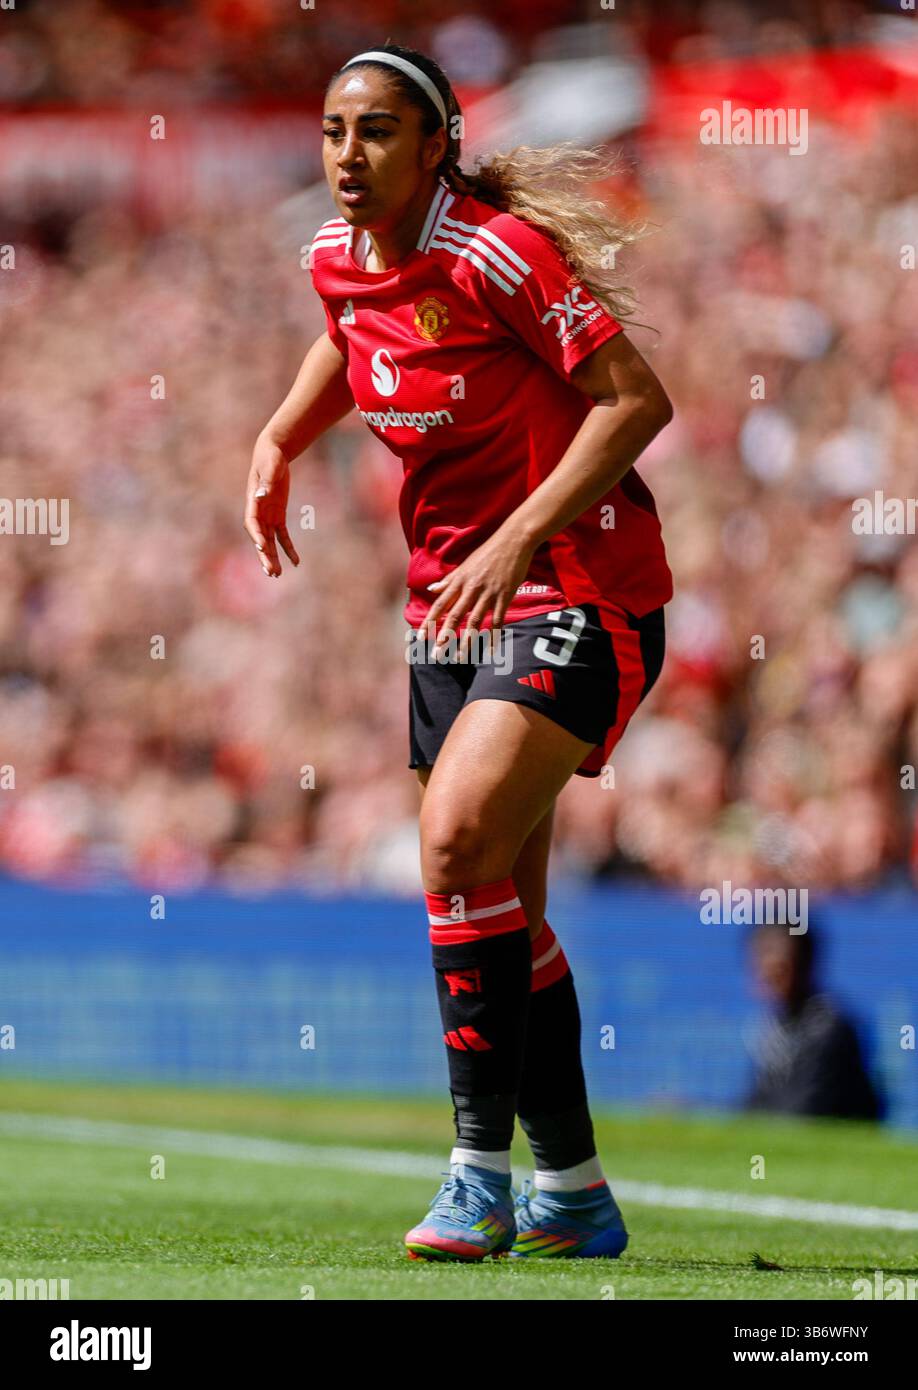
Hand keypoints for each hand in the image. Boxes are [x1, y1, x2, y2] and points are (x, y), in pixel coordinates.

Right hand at [244, 443, 298, 576]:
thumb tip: (261, 495)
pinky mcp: (278, 516)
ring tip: (277, 575)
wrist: (273, 454)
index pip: (252, 523)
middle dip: (265, 556)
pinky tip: (296, 562)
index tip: (262, 548)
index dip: (256, 536)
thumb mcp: (270, 466)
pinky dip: (288, 548)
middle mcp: (258, 513)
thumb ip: (266, 481)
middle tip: (271, 573)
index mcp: (253, 502)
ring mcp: (268, 516)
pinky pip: (283, 536)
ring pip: (270, 542)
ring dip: (273, 557)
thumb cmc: (270, 458)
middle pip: (260, 538)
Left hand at [422, 528, 535, 646]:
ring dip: (466, 641)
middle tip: (436, 655)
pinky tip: (491, 651)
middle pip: (454, 616)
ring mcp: (488, 593)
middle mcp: (471, 588)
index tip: (420, 636)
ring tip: (459, 658)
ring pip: (474, 622)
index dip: (429, 621)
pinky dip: (494, 636)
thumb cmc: (488, 552)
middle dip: (444, 637)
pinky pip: (498, 620)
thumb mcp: (465, 564)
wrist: (513, 541)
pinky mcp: (504, 596)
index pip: (440, 604)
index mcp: (459, 580)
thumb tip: (431, 589)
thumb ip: (449, 580)